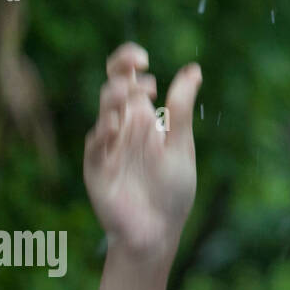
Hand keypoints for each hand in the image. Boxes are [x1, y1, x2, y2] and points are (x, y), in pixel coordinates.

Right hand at [83, 42, 202, 261]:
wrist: (160, 229)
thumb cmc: (172, 187)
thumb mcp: (180, 144)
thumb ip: (181, 109)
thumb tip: (193, 69)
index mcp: (142, 116)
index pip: (128, 78)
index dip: (128, 61)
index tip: (143, 59)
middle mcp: (122, 126)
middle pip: (112, 88)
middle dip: (123, 77)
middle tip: (145, 84)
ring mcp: (108, 146)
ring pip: (103, 112)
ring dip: (113, 98)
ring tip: (129, 93)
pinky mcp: (98, 168)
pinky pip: (95, 146)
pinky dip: (103, 133)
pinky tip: (114, 125)